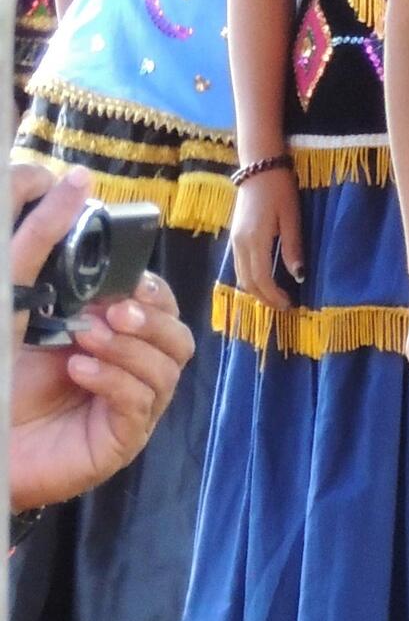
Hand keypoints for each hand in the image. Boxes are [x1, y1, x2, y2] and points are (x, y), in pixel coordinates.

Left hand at [12, 162, 194, 511]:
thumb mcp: (17, 298)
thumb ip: (42, 240)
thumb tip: (76, 179)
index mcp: (110, 333)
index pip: (160, 305)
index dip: (153, 292)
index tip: (128, 283)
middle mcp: (127, 367)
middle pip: (179, 336)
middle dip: (152, 319)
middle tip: (113, 312)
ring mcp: (127, 405)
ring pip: (169, 368)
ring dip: (132, 349)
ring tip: (85, 340)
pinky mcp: (119, 440)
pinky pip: (142, 404)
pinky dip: (116, 382)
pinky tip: (80, 372)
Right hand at [229, 162, 303, 310]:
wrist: (258, 167)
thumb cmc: (280, 190)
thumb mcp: (292, 218)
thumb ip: (293, 248)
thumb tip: (298, 276)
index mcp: (255, 240)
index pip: (262, 279)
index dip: (274, 296)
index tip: (290, 305)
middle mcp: (240, 244)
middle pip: (248, 283)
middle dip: (265, 299)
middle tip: (284, 306)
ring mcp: (234, 241)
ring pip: (240, 276)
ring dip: (256, 291)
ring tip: (275, 298)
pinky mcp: (235, 236)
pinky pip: (239, 266)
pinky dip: (251, 279)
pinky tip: (265, 281)